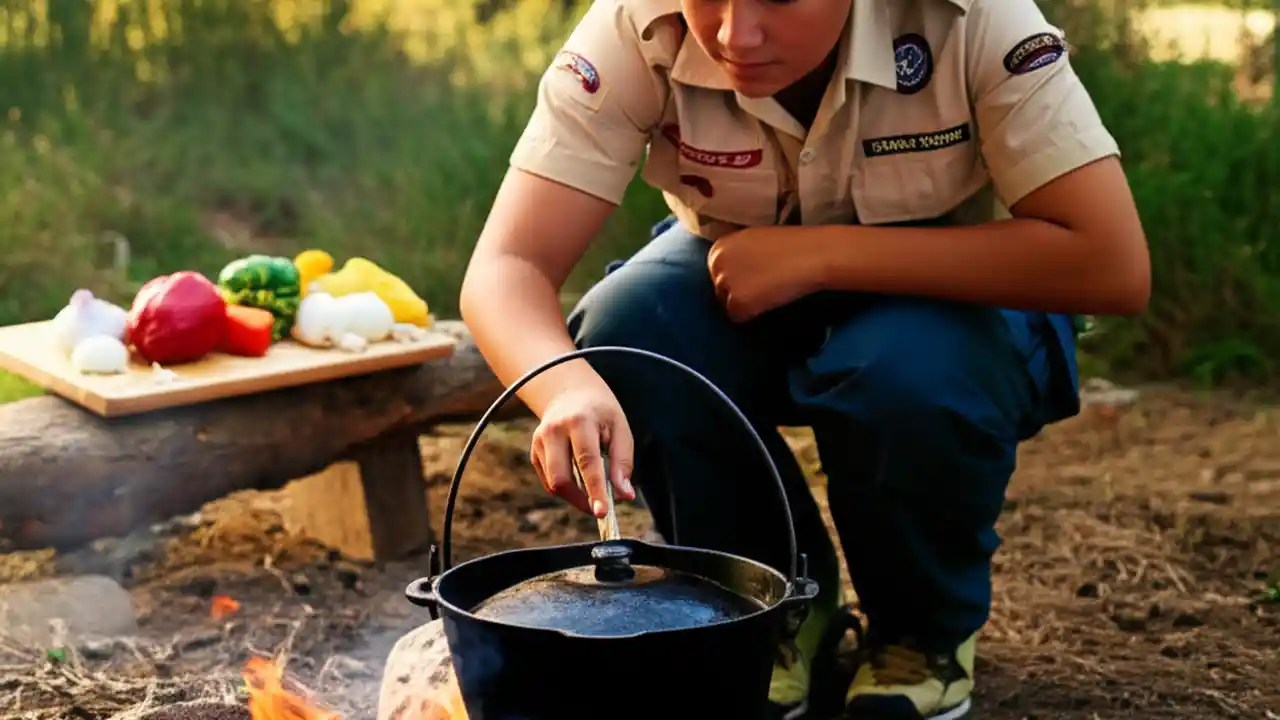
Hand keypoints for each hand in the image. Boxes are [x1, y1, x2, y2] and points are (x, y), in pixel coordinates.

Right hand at [531, 383, 636, 517]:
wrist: (570, 392)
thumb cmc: (600, 412)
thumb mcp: (620, 429)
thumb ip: (623, 463)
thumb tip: (624, 495)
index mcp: (579, 421)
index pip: (586, 461)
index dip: (594, 490)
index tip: (602, 512)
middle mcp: (553, 431)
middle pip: (561, 478)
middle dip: (581, 500)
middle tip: (600, 507)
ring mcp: (539, 441)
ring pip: (553, 484)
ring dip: (574, 496)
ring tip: (593, 492)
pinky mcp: (534, 451)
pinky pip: (549, 481)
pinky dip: (566, 488)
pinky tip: (578, 479)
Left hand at [707, 226, 825, 321]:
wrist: (812, 253)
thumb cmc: (791, 245)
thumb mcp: (753, 240)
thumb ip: (737, 255)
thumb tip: (732, 275)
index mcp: (719, 246)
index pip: (717, 274)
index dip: (738, 279)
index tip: (757, 277)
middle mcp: (716, 262)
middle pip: (720, 290)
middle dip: (738, 292)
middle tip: (765, 286)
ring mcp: (725, 282)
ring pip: (727, 305)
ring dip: (746, 303)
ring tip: (769, 291)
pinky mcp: (738, 301)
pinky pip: (738, 317)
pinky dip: (753, 314)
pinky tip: (771, 299)